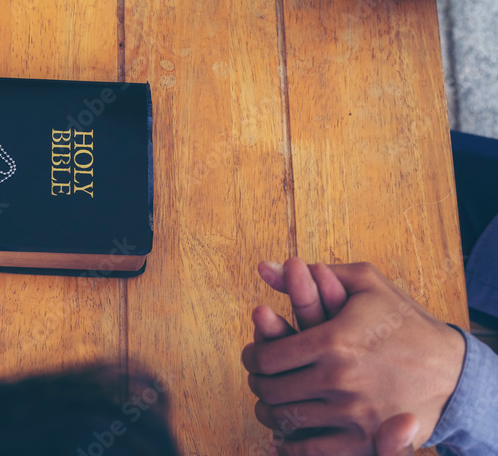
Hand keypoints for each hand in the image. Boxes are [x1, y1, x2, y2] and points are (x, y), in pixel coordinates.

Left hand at [244, 261, 465, 451]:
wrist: (452, 370)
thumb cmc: (403, 320)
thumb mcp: (363, 284)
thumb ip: (306, 276)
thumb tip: (261, 267)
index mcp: (332, 340)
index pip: (267, 358)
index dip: (252, 359)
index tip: (254, 357)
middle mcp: (339, 380)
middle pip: (271, 391)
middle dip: (259, 384)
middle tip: (261, 379)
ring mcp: (353, 414)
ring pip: (287, 420)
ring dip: (271, 411)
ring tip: (273, 401)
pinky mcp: (366, 441)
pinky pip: (312, 450)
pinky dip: (292, 444)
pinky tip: (288, 433)